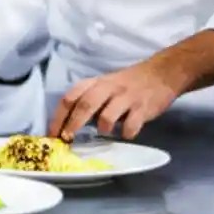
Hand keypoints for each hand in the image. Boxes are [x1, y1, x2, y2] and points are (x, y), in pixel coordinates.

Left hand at [49, 60, 181, 140]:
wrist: (161, 74)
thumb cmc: (126, 83)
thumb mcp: (103, 85)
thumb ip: (89, 100)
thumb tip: (70, 125)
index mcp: (94, 83)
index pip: (69, 98)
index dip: (58, 117)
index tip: (52, 133)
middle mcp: (107, 88)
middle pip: (84, 106)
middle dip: (73, 125)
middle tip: (67, 139)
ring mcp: (125, 98)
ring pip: (106, 116)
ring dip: (102, 129)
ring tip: (104, 133)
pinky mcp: (143, 108)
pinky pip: (131, 125)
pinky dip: (126, 133)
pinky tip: (127, 134)